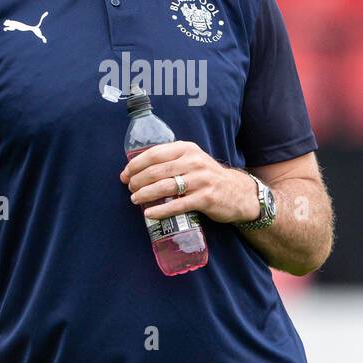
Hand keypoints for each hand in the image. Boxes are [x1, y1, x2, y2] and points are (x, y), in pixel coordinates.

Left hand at [120, 141, 260, 224]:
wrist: (238, 192)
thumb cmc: (207, 177)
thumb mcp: (192, 160)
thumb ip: (171, 160)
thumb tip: (138, 170)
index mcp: (187, 149)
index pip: (154, 153)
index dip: (136, 165)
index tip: (125, 174)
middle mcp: (194, 161)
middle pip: (157, 170)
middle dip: (138, 180)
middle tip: (130, 188)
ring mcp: (201, 180)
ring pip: (165, 186)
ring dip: (145, 194)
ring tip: (135, 199)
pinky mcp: (205, 198)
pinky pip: (177, 204)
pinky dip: (160, 210)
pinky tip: (149, 213)